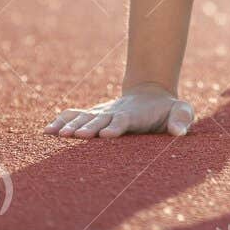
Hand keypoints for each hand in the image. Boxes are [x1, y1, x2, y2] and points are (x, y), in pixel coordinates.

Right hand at [44, 83, 193, 138]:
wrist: (151, 93)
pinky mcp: (93, 116)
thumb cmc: (167, 108)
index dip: (116, 126)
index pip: (124, 120)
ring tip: (58, 135)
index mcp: (135, 115)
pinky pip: (74, 116)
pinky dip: (61, 121)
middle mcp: (114, 113)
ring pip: (84, 117)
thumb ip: (182, 118)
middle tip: (78, 136)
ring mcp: (102, 113)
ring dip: (71, 125)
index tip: (107, 134)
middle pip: (100, 120)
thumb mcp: (181, 110)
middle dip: (89, 127)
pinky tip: (47, 131)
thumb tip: (179, 132)